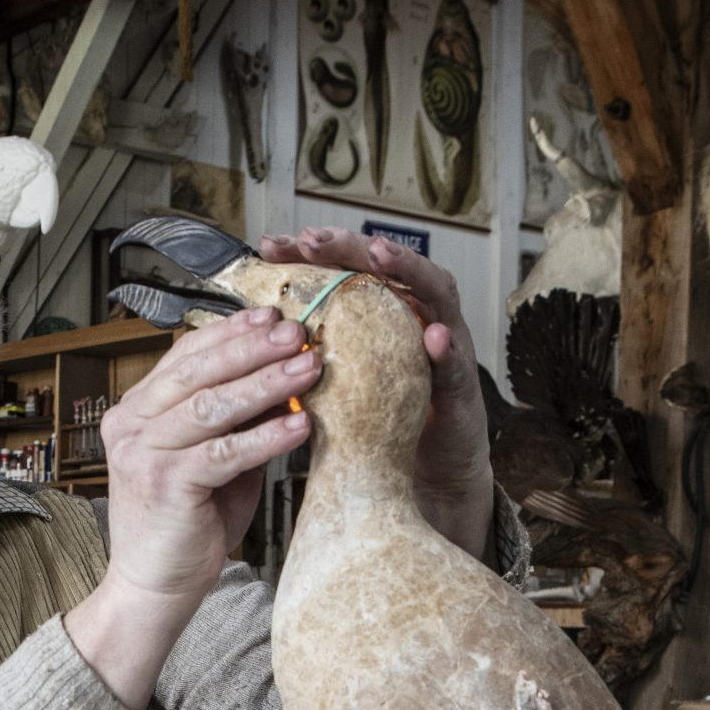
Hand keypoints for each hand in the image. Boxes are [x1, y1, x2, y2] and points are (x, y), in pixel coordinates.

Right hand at [63, 307, 317, 709]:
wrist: (154, 586)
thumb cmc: (187, 524)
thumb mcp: (210, 459)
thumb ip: (233, 421)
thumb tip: (285, 377)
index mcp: (135, 410)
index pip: (184, 356)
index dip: (230, 333)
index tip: (272, 317)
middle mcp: (130, 425)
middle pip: (198, 371)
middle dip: (253, 348)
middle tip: (297, 332)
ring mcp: (142, 453)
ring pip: (211, 406)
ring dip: (266, 384)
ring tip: (309, 368)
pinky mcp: (165, 484)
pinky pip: (225, 453)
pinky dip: (266, 438)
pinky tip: (301, 427)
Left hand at [260, 225, 495, 562]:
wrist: (425, 471)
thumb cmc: (381, 421)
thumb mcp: (335, 385)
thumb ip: (307, 358)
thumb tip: (248, 341)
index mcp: (375, 314)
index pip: (340, 270)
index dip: (306, 255)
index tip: (270, 246)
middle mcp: (411, 317)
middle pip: (382, 268)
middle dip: (348, 247)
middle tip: (314, 238)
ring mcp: (442, 344)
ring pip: (431, 292)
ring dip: (406, 270)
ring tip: (379, 254)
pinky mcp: (460, 386)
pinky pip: (455, 361)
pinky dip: (445, 346)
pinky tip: (434, 335)